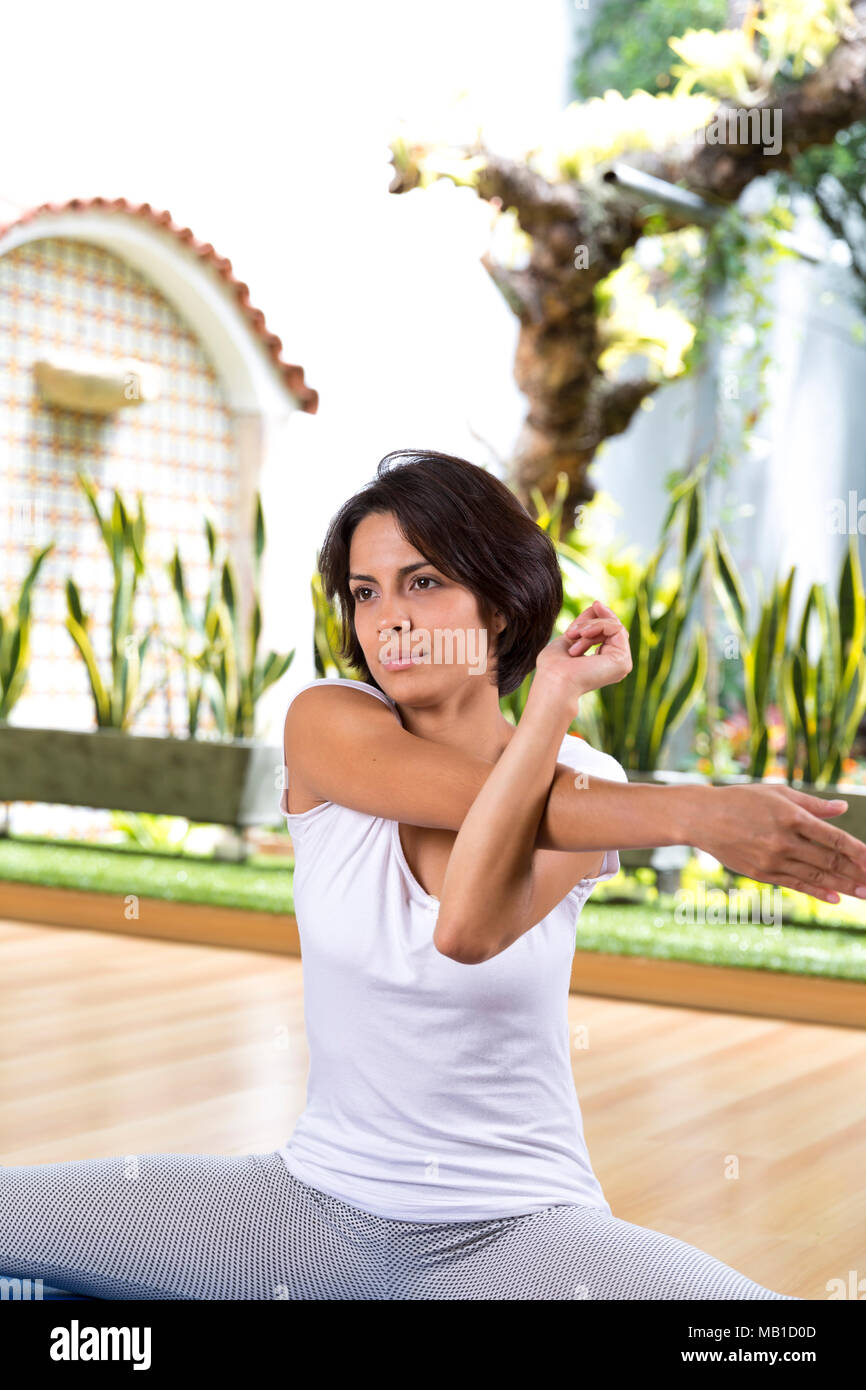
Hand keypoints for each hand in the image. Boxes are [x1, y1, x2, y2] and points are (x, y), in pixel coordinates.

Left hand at [535, 601, 632, 698]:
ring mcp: (621, 663)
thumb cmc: (554, 666)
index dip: (598, 617)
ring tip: (572, 636)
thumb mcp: (570, 638)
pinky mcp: (623, 660)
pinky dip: (597, 626)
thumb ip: (585, 625)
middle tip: (572, 630)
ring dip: (590, 625)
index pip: (607, 631)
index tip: (593, 604)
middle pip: (612, 627)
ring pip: (614, 626)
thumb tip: (597, 605)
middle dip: (591, 621)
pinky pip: (616, 628)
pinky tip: (582, 635)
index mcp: (602, 662)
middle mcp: (614, 664)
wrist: (554, 680)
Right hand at [699, 782, 865, 902]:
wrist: (702, 817)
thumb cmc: (742, 799)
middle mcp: (784, 840)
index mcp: (791, 816)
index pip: (834, 838)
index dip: (858, 851)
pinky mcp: (762, 873)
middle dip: (856, 873)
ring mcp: (772, 859)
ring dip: (843, 886)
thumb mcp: (778, 793)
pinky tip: (835, 898)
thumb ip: (813, 804)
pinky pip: (796, 884)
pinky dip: (817, 892)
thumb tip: (843, 809)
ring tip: (863, 894)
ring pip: (816, 876)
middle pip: (829, 861)